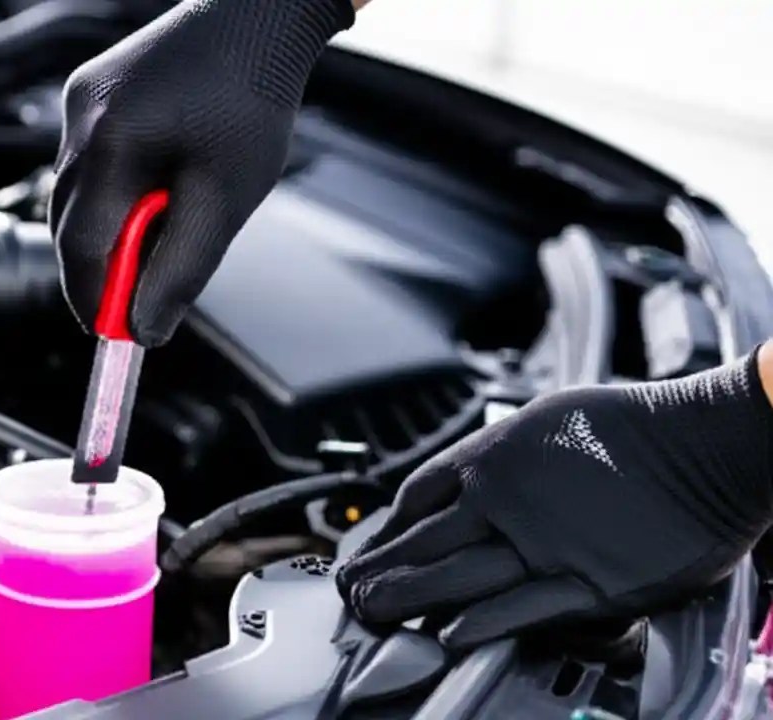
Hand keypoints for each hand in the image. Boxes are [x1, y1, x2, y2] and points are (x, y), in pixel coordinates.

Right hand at [49, 0, 351, 345]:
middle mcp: (81, 119)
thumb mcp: (225, 199)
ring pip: (76, 193)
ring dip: (110, 226)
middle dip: (102, 267)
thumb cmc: (251, 98)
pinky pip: (87, 160)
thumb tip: (146, 330)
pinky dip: (113, 190)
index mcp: (110, 143)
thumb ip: (181, 270)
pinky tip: (157, 187)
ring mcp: (79, 101)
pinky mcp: (88, 90)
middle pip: (69, 223)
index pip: (80, 248)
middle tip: (139, 299)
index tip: (115, 334)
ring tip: (164, 228)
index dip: (94, 299)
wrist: (257, 17)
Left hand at [337, 352, 772, 650]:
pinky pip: (523, 609)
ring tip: (375, 614)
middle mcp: (507, 500)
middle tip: (350, 591)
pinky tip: (450, 636)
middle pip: (422, 543)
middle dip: (379, 570)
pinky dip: (481, 624)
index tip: (367, 547)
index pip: (416, 497)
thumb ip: (498, 451)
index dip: (384, 528)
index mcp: (493, 457)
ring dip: (409, 599)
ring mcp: (546, 544)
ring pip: (457, 579)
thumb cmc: (632, 427)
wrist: (707, 445)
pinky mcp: (590, 583)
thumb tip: (464, 478)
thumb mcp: (544, 418)